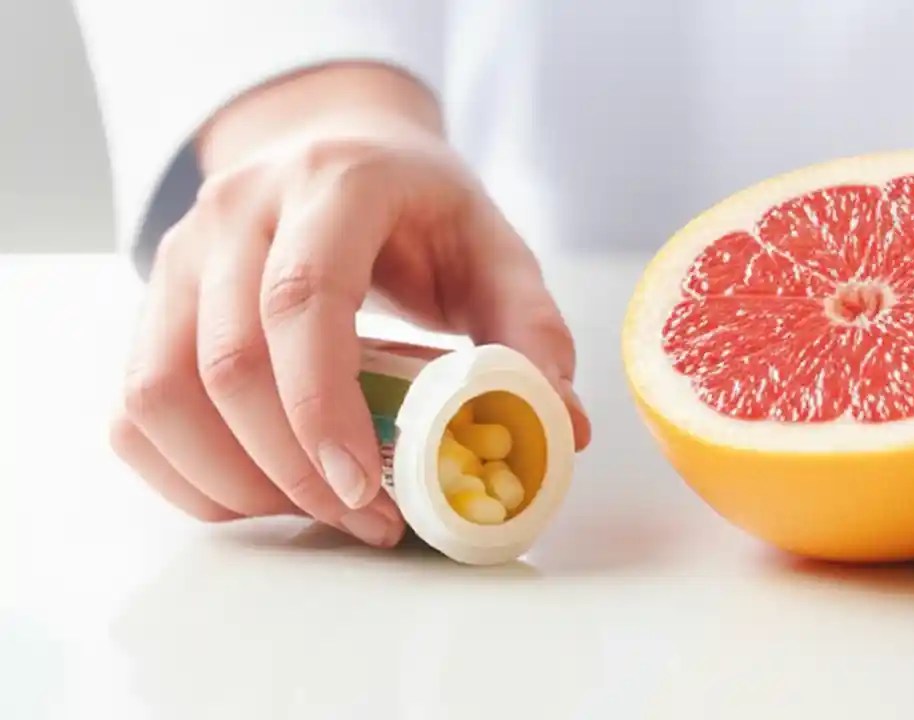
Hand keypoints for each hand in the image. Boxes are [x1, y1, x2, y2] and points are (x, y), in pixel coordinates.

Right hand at [108, 65, 590, 546]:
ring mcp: (180, 254)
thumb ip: (529, 328)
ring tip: (317, 510)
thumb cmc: (421, 206)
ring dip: (236, 481)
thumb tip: (561, 426)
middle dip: (293, 469)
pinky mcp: (155, 302)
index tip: (366, 488)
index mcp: (332, 185)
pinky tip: (261, 491)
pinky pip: (136, 409)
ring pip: (161, 395)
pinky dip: (189, 473)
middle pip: (228, 363)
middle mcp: (237, 212)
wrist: (338, 148)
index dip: (324, 406)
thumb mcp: (493, 247)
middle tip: (366, 520)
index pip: (303, 299)